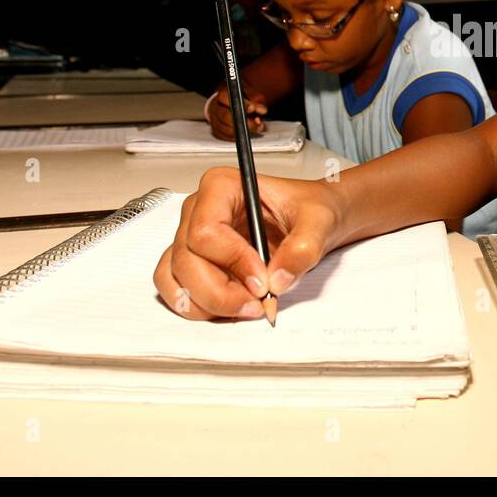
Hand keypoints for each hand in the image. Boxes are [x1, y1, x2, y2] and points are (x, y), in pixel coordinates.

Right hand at [153, 166, 341, 320]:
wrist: (311, 221)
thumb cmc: (308, 209)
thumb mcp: (319, 220)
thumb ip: (304, 247)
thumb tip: (278, 280)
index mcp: (222, 187)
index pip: (206, 230)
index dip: (232, 261)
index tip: (262, 281)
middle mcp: (198, 210)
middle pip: (186, 259)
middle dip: (219, 291)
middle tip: (256, 305)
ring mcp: (190, 237)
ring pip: (177, 277)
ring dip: (208, 303)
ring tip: (246, 307)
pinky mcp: (193, 262)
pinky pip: (177, 289)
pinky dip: (199, 306)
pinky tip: (230, 309)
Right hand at [207, 85, 267, 140]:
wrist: (233, 104)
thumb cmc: (242, 99)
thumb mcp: (251, 95)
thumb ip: (256, 101)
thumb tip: (262, 110)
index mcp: (222, 96)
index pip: (226, 99)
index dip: (239, 104)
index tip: (252, 108)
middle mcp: (215, 108)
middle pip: (225, 116)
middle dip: (243, 121)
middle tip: (256, 123)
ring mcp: (215, 121)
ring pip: (227, 130)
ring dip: (243, 131)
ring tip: (256, 127)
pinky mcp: (218, 133)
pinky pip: (228, 138)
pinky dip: (240, 137)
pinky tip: (248, 132)